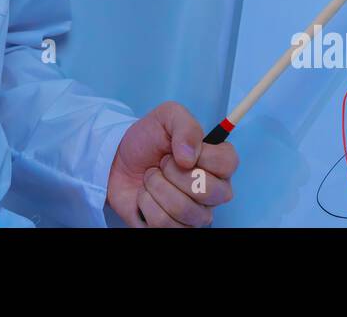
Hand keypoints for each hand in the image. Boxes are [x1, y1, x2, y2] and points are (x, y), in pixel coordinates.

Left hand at [106, 101, 237, 226]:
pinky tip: (145, 196)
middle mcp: (212, 192)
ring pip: (184, 210)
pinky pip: (164, 224)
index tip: (180, 151)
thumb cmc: (147, 139)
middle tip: (162, 164)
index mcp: (217, 164)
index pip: (228, 163)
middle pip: (208, 191)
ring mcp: (195, 214)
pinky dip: (146, 204)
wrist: (118, 161)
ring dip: (157, 188)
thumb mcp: (167, 116)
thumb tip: (189, 158)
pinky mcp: (174, 229)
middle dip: (174, 173)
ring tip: (151, 179)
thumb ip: (185, 126)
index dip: (203, 156)